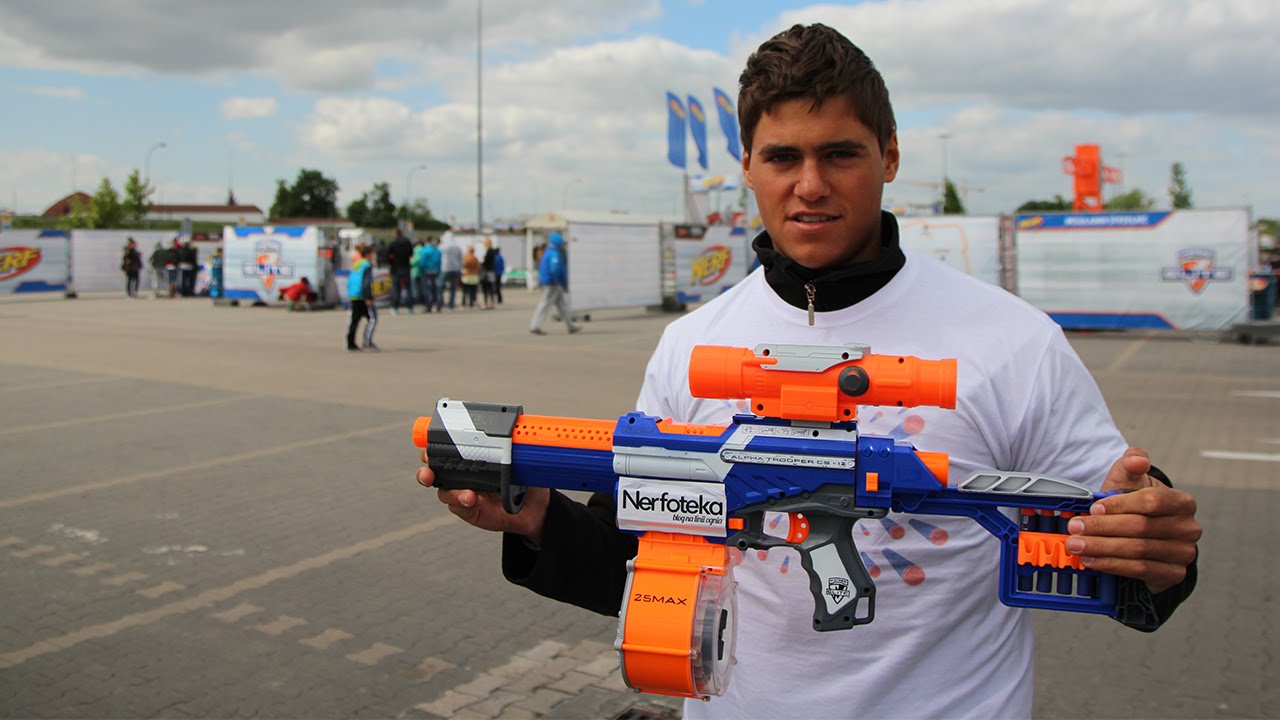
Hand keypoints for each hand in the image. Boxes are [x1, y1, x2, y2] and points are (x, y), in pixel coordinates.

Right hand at [416, 449, 549, 544]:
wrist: (534, 506)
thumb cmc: (523, 478)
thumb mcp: (519, 458)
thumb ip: (512, 445)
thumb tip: (515, 428)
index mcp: (468, 458)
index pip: (442, 449)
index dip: (430, 445)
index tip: (427, 442)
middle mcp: (461, 475)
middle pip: (432, 471)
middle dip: (425, 470)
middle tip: (429, 471)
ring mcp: (463, 493)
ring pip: (443, 491)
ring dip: (449, 490)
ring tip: (464, 492)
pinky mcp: (469, 510)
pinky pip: (457, 506)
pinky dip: (461, 502)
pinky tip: (471, 499)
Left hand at [1065, 447, 1200, 593]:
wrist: (1143, 534)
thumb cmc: (1134, 504)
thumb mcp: (1130, 481)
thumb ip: (1131, 465)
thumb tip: (1137, 459)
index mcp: (1182, 502)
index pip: (1151, 502)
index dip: (1120, 505)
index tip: (1093, 507)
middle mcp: (1188, 528)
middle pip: (1141, 528)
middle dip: (1103, 528)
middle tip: (1075, 528)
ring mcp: (1183, 553)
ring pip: (1138, 550)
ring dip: (1102, 548)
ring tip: (1076, 545)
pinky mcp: (1173, 574)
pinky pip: (1140, 570)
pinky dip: (1112, 565)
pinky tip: (1091, 560)